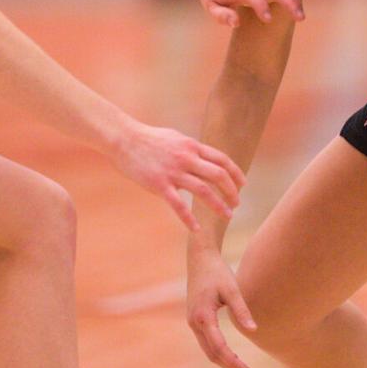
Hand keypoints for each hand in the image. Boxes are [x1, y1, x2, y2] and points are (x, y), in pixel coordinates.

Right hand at [112, 123, 245, 230]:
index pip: (222, 160)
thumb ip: (190, 149)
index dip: (236, 173)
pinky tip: (196, 229)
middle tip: (237, 204)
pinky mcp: (159, 184)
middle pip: (218, 176)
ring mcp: (173, 172)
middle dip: (232, 191)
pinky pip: (178, 205)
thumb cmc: (148, 139)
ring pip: (203, 191)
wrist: (123, 139)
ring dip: (219, 205)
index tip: (243, 185)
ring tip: (228, 216)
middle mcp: (187, 158)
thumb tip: (203, 157)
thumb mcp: (175, 138)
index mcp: (192, 146)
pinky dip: (189, 218)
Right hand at [186, 242, 255, 367]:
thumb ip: (241, 310)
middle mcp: (194, 322)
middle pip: (211, 354)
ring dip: (223, 361)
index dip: (234, 362)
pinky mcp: (194, 319)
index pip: (219, 348)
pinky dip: (218, 352)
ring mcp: (192, 322)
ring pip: (207, 350)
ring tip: (242, 367)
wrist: (200, 258)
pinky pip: (206, 342)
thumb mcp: (232, 289)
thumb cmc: (217, 271)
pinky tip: (231, 354)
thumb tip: (254, 330)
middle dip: (229, 366)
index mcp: (203, 316)